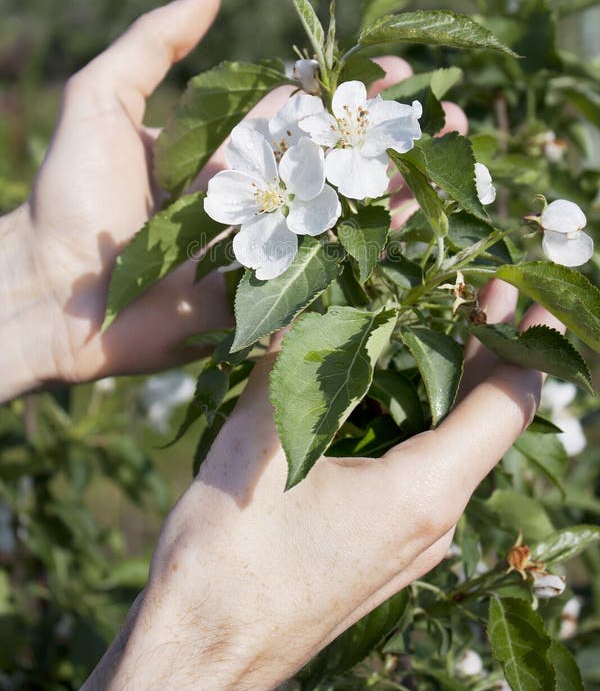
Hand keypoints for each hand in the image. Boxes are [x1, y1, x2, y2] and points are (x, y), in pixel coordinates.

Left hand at [0, 0, 461, 398]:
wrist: (51, 289)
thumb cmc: (69, 193)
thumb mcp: (102, 100)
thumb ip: (154, 44)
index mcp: (223, 150)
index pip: (299, 112)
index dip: (346, 89)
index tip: (397, 67)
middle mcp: (252, 197)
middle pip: (332, 162)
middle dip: (387, 138)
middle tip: (446, 114)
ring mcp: (261, 247)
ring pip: (340, 214)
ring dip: (396, 189)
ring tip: (451, 163)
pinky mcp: (262, 295)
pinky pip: (324, 271)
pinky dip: (371, 251)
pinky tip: (419, 225)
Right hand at [83, 280, 562, 689]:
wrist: (198, 659)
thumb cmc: (227, 561)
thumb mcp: (256, 445)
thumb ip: (288, 364)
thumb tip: (308, 303)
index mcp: (422, 492)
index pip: (506, 405)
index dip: (528, 344)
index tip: (537, 298)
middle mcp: (435, 523)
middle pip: (485, 423)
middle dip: (490, 350)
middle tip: (486, 290)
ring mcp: (413, 545)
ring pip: (453, 449)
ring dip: (452, 385)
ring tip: (439, 326)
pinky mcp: (385, 553)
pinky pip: (424, 475)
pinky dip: (420, 422)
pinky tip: (387, 394)